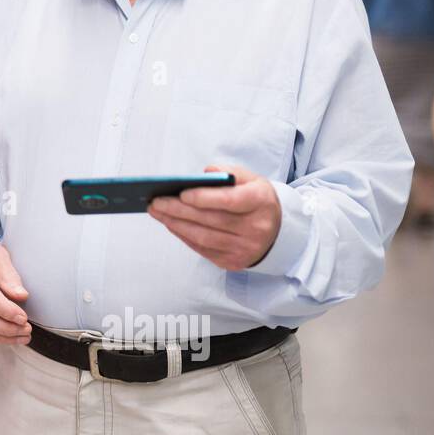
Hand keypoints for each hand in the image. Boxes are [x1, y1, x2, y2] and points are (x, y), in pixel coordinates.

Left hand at [148, 164, 280, 270]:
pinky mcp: (234, 262)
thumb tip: (206, 173)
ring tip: (157, 212)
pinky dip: (184, 236)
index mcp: (260, 202)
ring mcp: (245, 248)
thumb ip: (229, 172)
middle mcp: (256, 228)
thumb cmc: (256, 200)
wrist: (277, 231)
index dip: (204, 198)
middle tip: (156, 201)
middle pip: (210, 220)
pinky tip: (171, 224)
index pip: (230, 201)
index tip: (181, 193)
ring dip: (175, 224)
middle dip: (178, 210)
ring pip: (203, 237)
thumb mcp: (251, 179)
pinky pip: (203, 249)